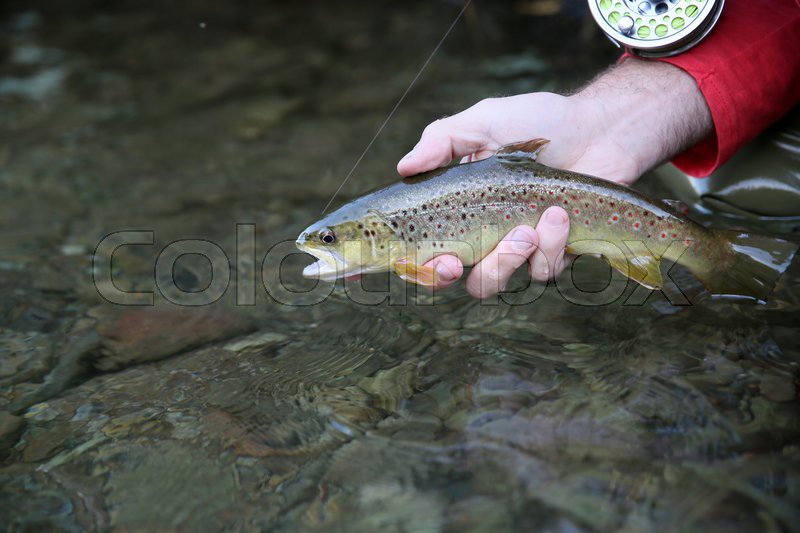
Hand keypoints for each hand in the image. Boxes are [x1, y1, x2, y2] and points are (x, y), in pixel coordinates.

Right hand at [397, 59, 711, 298]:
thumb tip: (403, 167)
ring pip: (496, 282)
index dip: (418, 266)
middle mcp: (485, 234)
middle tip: (457, 263)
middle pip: (456, 279)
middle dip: (452, 277)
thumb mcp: (483, 122)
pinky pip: (542, 270)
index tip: (429, 262)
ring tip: (527, 225)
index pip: (427, 248)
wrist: (598, 128)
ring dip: (507, 258)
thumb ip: (441, 141)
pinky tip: (558, 213)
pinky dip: (549, 244)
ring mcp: (520, 248)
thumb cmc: (538, 122)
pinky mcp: (555, 253)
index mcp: (459, 208)